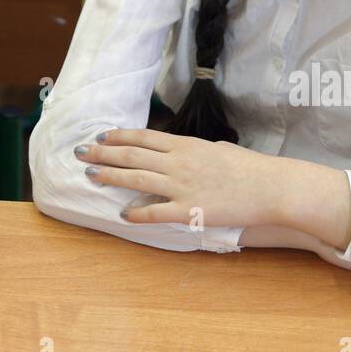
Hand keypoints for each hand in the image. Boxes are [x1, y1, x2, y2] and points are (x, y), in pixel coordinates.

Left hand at [74, 128, 284, 227]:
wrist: (270, 187)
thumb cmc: (249, 167)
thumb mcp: (219, 149)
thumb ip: (197, 151)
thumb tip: (187, 152)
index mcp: (185, 145)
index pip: (143, 137)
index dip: (118, 137)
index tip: (100, 137)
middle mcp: (177, 162)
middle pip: (131, 155)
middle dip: (103, 154)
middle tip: (80, 153)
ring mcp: (181, 186)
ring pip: (136, 179)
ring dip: (110, 177)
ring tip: (90, 176)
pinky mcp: (188, 210)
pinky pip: (155, 212)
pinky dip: (137, 213)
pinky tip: (123, 214)